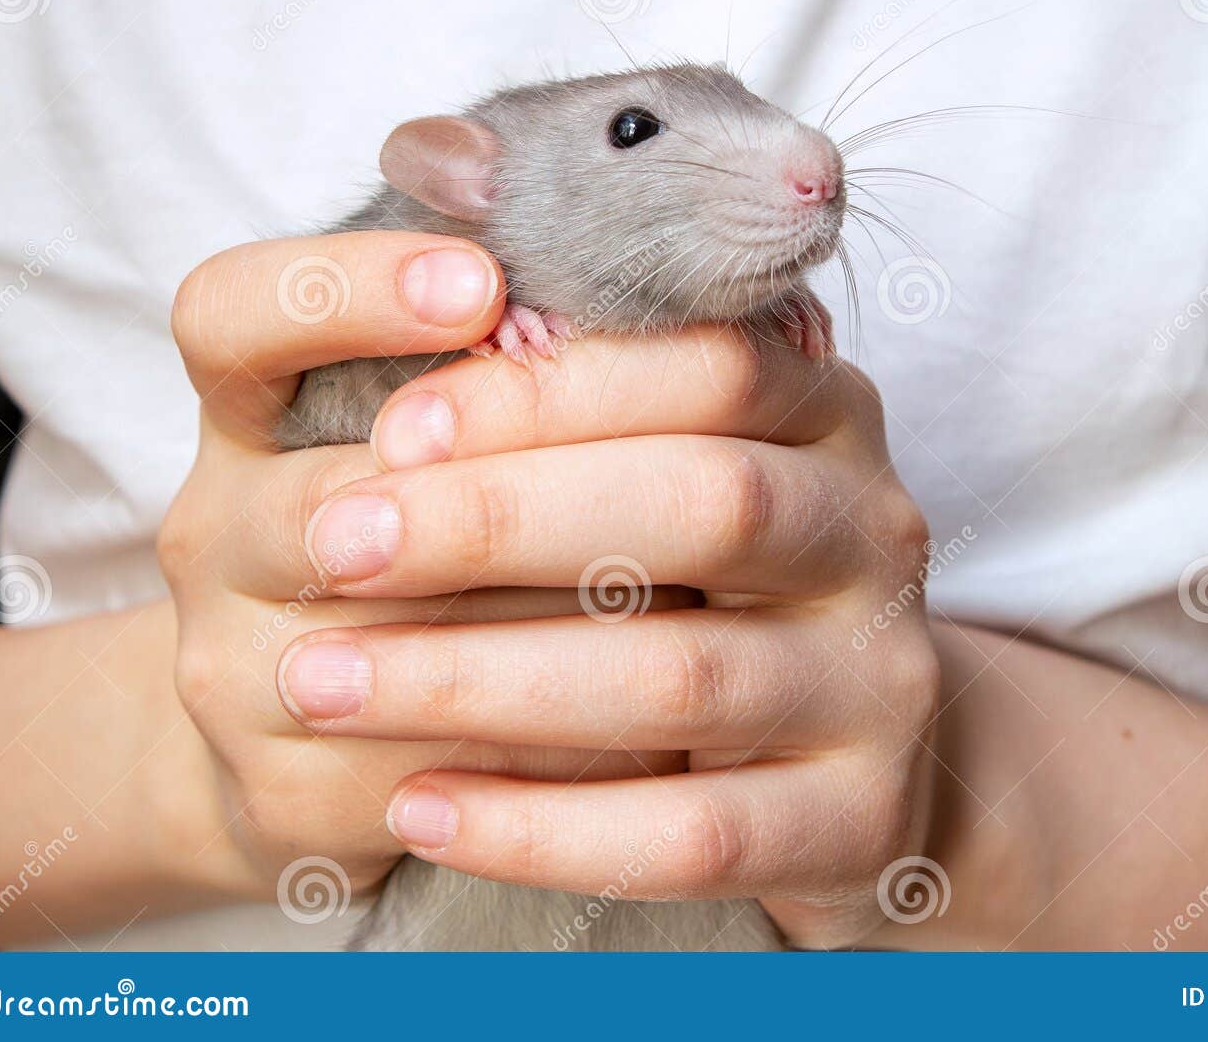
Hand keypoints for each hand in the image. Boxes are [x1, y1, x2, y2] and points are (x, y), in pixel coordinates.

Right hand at [161, 231, 687, 898]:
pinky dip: (576, 752)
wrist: (300, 738)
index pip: (232, 316)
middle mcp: (214, 537)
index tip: (480, 289)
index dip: (347, 295)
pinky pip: (454, 776)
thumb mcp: (433, 434)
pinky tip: (665, 733)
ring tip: (702, 604)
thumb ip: (510, 360)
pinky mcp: (287, 801)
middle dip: (519, 507)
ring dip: (571, 630)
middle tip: (671, 485)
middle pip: (338, 507)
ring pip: (412, 654)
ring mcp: (233, 678)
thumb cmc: (417, 543)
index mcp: (248, 417)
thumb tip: (665, 297)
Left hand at [276, 317, 940, 947]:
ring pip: (682, 678)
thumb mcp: (673, 478)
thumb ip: (589, 420)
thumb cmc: (706, 592)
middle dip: (501, 522)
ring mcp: (882, 686)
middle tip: (334, 547)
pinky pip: (691, 838)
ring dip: (479, 680)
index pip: (711, 369)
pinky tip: (417, 808)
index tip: (395, 431)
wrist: (847, 764)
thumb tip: (418, 382)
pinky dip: (540, 828)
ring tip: (325, 681)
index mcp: (831, 421)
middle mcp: (876, 538)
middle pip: (709, 505)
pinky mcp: (858, 820)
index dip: (552, 392)